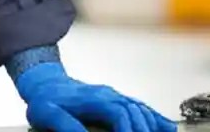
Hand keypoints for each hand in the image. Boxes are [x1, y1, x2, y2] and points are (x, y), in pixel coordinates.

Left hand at [15, 62, 176, 131]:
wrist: (44, 83)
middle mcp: (108, 95)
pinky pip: (139, 108)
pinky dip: (154, 118)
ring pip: (140, 109)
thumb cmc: (44, 100)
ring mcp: (113, 97)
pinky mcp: (115, 102)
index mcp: (93, 98)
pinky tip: (166, 127)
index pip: (120, 113)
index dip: (128, 130)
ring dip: (152, 124)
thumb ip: (64, 124)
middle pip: (135, 112)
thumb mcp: (46, 112)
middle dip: (143, 131)